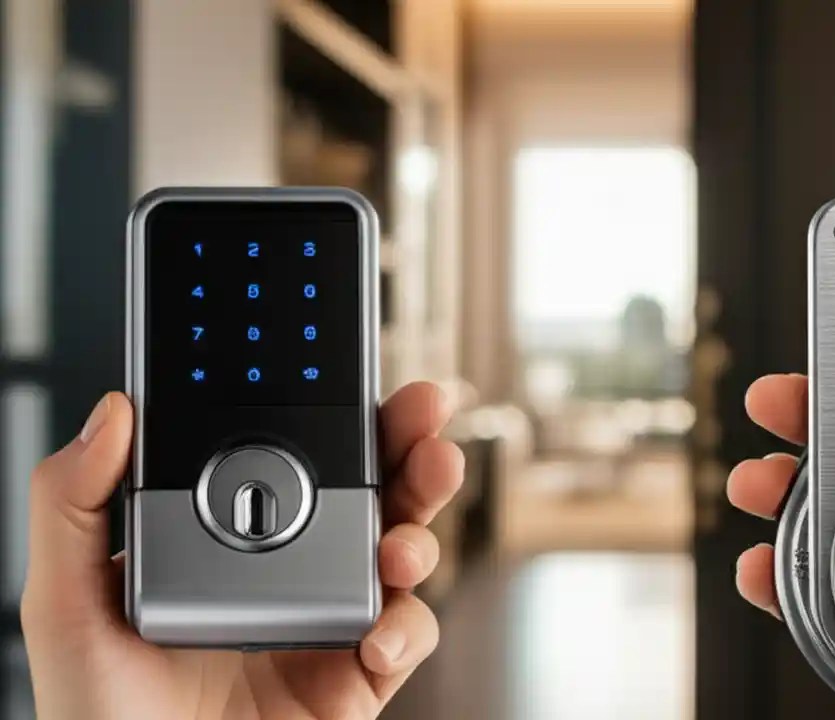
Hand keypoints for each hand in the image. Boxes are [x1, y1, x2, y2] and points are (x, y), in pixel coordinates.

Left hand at [21, 382, 464, 719]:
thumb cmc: (97, 717)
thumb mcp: (63, 604)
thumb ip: (72, 502)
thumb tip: (112, 413)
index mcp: (229, 538)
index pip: (294, 455)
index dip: (337, 413)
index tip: (359, 376)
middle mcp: (289, 570)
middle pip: (370, 489)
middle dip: (410, 447)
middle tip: (429, 418)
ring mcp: (329, 621)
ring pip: (405, 550)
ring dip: (421, 531)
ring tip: (401, 547)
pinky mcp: (359, 677)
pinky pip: (408, 637)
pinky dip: (407, 630)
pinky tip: (373, 641)